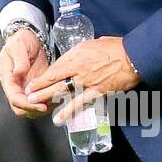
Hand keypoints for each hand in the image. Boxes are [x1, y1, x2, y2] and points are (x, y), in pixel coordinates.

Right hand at [0, 28, 50, 116]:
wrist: (30, 37)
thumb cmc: (22, 40)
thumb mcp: (19, 45)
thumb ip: (19, 60)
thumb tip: (18, 73)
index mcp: (8, 78)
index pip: (14, 98)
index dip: (27, 104)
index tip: (40, 106)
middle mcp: (15, 86)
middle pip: (21, 108)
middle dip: (34, 110)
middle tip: (49, 107)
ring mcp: (25, 88)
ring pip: (30, 107)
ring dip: (42, 108)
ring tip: (56, 102)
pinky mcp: (35, 88)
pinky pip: (40, 100)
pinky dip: (48, 103)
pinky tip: (59, 98)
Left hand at [25, 36, 139, 126]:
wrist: (133, 56)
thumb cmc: (116, 47)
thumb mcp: (93, 44)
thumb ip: (80, 52)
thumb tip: (72, 58)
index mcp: (77, 55)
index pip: (55, 67)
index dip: (44, 76)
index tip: (34, 81)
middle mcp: (79, 69)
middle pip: (54, 80)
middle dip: (39, 88)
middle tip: (28, 94)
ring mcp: (87, 82)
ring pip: (62, 91)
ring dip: (47, 98)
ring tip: (35, 104)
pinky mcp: (97, 92)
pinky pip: (79, 103)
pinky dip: (68, 111)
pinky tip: (58, 118)